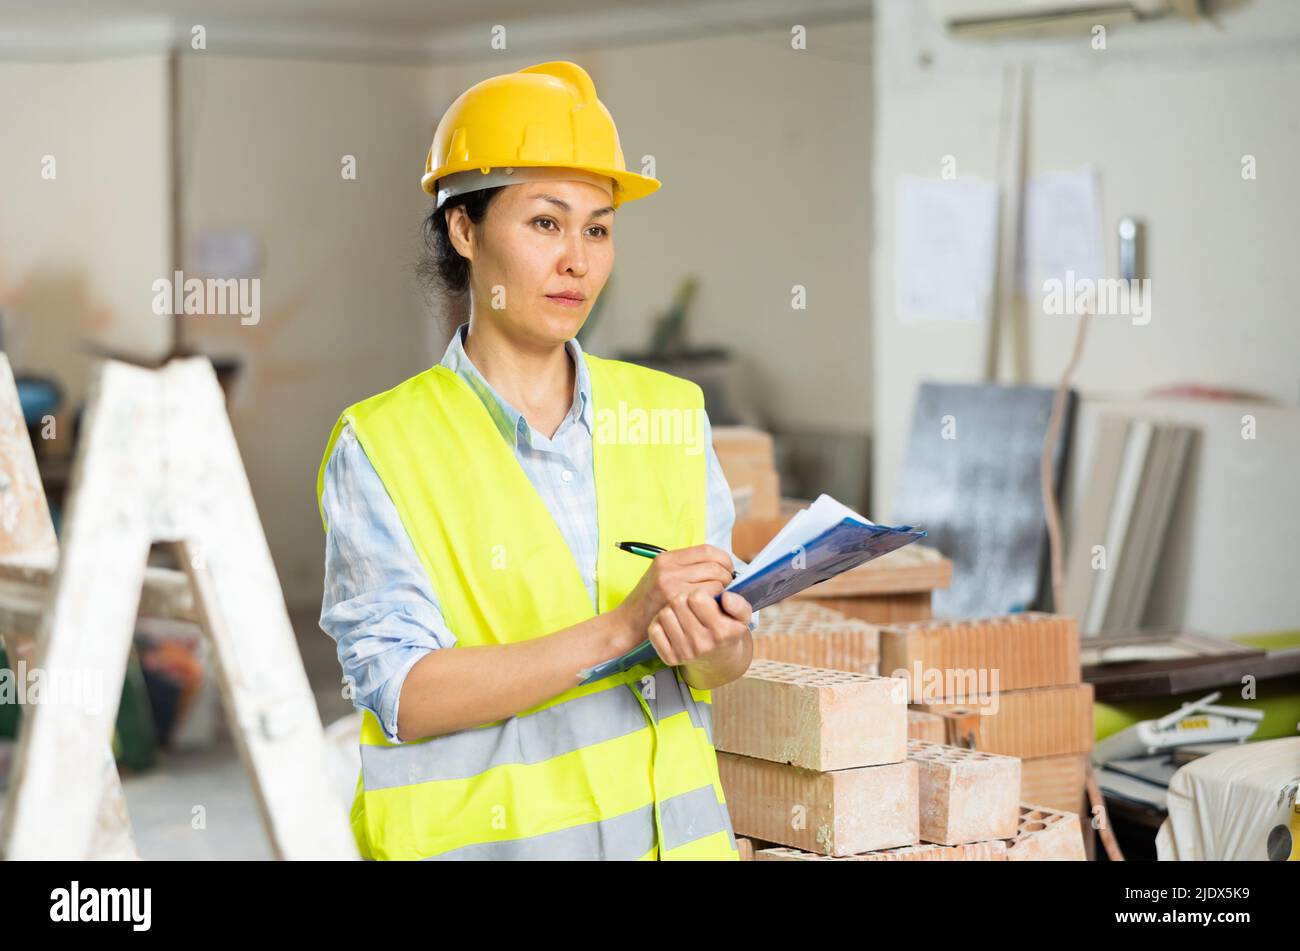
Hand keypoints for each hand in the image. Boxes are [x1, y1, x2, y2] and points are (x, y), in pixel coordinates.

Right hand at [613, 544, 734, 646]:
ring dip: (722, 590)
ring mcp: (672, 586)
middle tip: (726, 585)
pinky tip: (710, 607)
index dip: (724, 559)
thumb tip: (718, 563)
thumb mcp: (662, 573)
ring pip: (715, 583)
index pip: (708, 550)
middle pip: (715, 566)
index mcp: (668, 558)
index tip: (727, 569)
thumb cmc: (650, 599)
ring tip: (716, 597)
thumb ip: (686, 566)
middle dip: (727, 576)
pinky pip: (708, 598)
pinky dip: (715, 602)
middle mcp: (669, 569)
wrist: (629, 621)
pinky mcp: (676, 604)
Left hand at [647, 589, 751, 666]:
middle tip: (690, 606)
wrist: (719, 658)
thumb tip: (726, 597)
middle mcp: (702, 644)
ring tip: (681, 614)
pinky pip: (654, 630)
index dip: (698, 594)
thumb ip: (739, 604)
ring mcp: (684, 652)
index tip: (702, 600)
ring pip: (664, 614)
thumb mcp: (742, 617)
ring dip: (671, 610)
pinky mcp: (670, 658)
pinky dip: (659, 623)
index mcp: (721, 631)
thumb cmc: (728, 629)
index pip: (696, 598)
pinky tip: (671, 624)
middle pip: (678, 602)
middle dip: (684, 599)